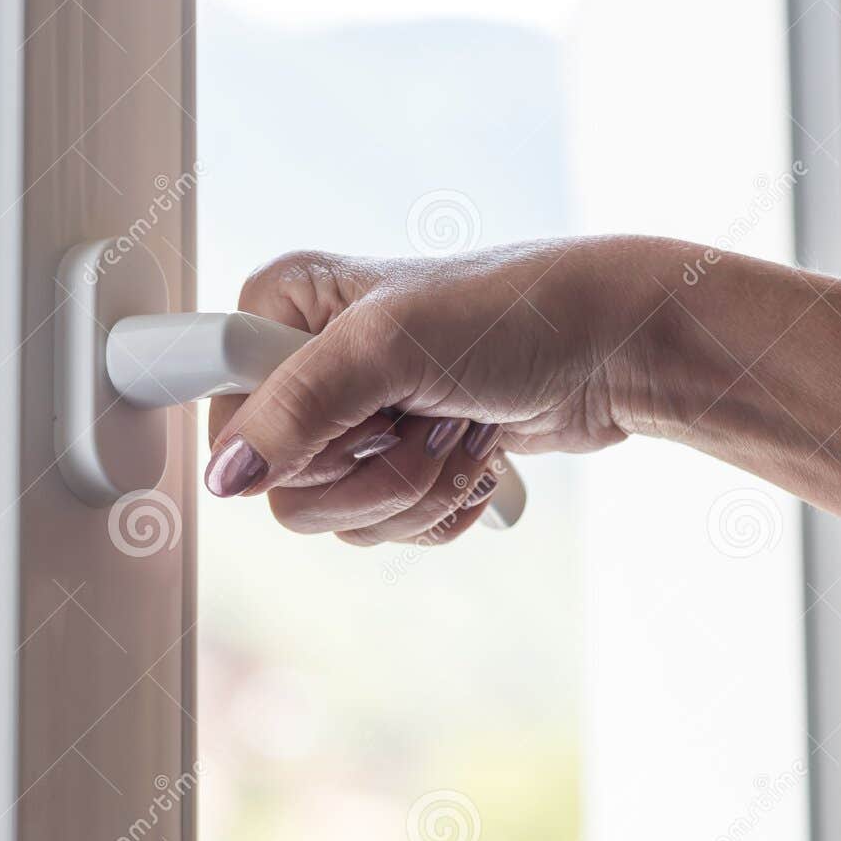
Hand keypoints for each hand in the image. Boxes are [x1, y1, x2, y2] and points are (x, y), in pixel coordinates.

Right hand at [204, 237, 657, 544]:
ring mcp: (355, 419)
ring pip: (338, 518)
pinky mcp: (398, 462)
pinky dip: (442, 506)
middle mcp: (307, 365)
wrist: (614, 350)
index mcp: (281, 310)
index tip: (360, 412)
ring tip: (460, 429)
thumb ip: (298, 407)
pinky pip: (386, 529)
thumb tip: (226, 476)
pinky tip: (477, 453)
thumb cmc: (514, 315)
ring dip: (417, 489)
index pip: (226, 418)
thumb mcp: (392, 346)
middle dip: (375, 472)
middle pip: (285, 486)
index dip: (293, 438)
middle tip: (424, 419)